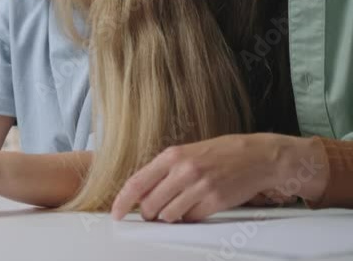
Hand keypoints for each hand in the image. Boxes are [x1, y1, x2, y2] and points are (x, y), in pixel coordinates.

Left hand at [110, 134, 326, 221]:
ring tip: (180, 206)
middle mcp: (183, 171)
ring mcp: (200, 187)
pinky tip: (197, 205)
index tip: (116, 213)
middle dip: (148, 213)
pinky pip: (191, 219)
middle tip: (154, 212)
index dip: (122, 201)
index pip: (137, 183)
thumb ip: (164, 171)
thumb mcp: (187, 153)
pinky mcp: (215, 201)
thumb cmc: (221, 153)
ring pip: (169, 215)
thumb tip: (143, 192)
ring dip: (169, 217)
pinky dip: (189, 218)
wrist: (257, 156)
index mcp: (171, 156)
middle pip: (150, 205)